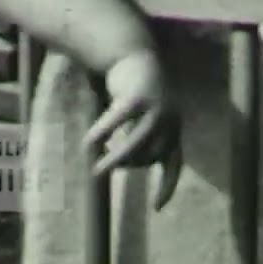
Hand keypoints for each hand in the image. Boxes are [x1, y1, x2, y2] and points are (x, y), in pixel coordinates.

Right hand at [79, 50, 181, 210]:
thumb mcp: (147, 116)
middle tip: (106, 166)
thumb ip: (143, 138)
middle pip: (148, 157)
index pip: (174, 163)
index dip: (166, 186)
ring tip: (95, 169)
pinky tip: (89, 143)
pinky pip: (115, 124)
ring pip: (134, 146)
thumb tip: (126, 164)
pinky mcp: (136, 99)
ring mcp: (155, 109)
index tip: (156, 208)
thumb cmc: (138, 92)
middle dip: (127, 165)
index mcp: (174, 128)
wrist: (136, 55)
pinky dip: (101, 135)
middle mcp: (170, 120)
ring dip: (114, 161)